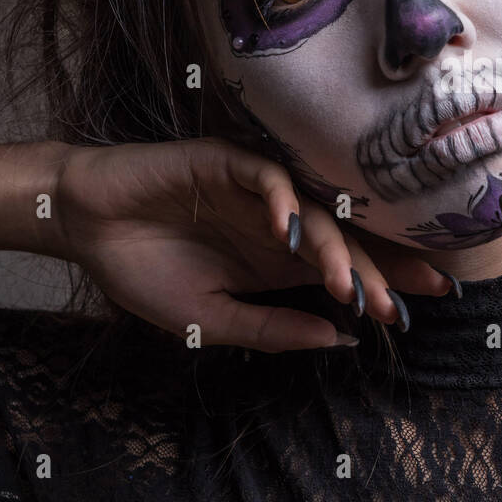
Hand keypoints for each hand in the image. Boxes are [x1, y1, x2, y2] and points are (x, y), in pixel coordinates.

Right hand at [54, 137, 453, 351]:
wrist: (86, 227)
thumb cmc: (146, 272)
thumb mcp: (211, 320)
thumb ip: (272, 329)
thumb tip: (339, 340)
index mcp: (281, 260)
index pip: (344, 270)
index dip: (382, 286)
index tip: (416, 313)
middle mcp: (280, 222)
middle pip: (343, 241)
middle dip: (378, 272)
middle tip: (406, 302)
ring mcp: (258, 192)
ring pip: (312, 212)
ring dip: (332, 248)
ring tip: (344, 284)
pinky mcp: (226, 161)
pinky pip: (265, 175)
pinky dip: (279, 199)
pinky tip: (287, 230)